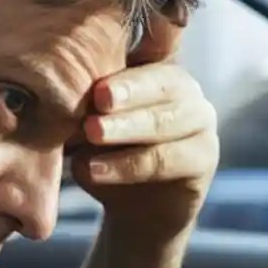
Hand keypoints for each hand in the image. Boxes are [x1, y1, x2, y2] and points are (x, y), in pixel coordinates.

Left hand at [69, 14, 217, 240]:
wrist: (138, 213)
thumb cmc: (110, 158)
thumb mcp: (91, 129)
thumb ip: (87, 110)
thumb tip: (63, 100)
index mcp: (156, 69)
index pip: (149, 53)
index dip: (127, 69)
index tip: (99, 87)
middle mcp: (185, 89)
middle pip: (162, 83)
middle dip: (127, 93)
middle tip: (96, 102)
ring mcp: (201, 121)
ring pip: (164, 122)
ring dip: (126, 129)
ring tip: (91, 135)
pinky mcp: (205, 157)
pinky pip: (167, 159)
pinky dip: (130, 166)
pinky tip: (98, 170)